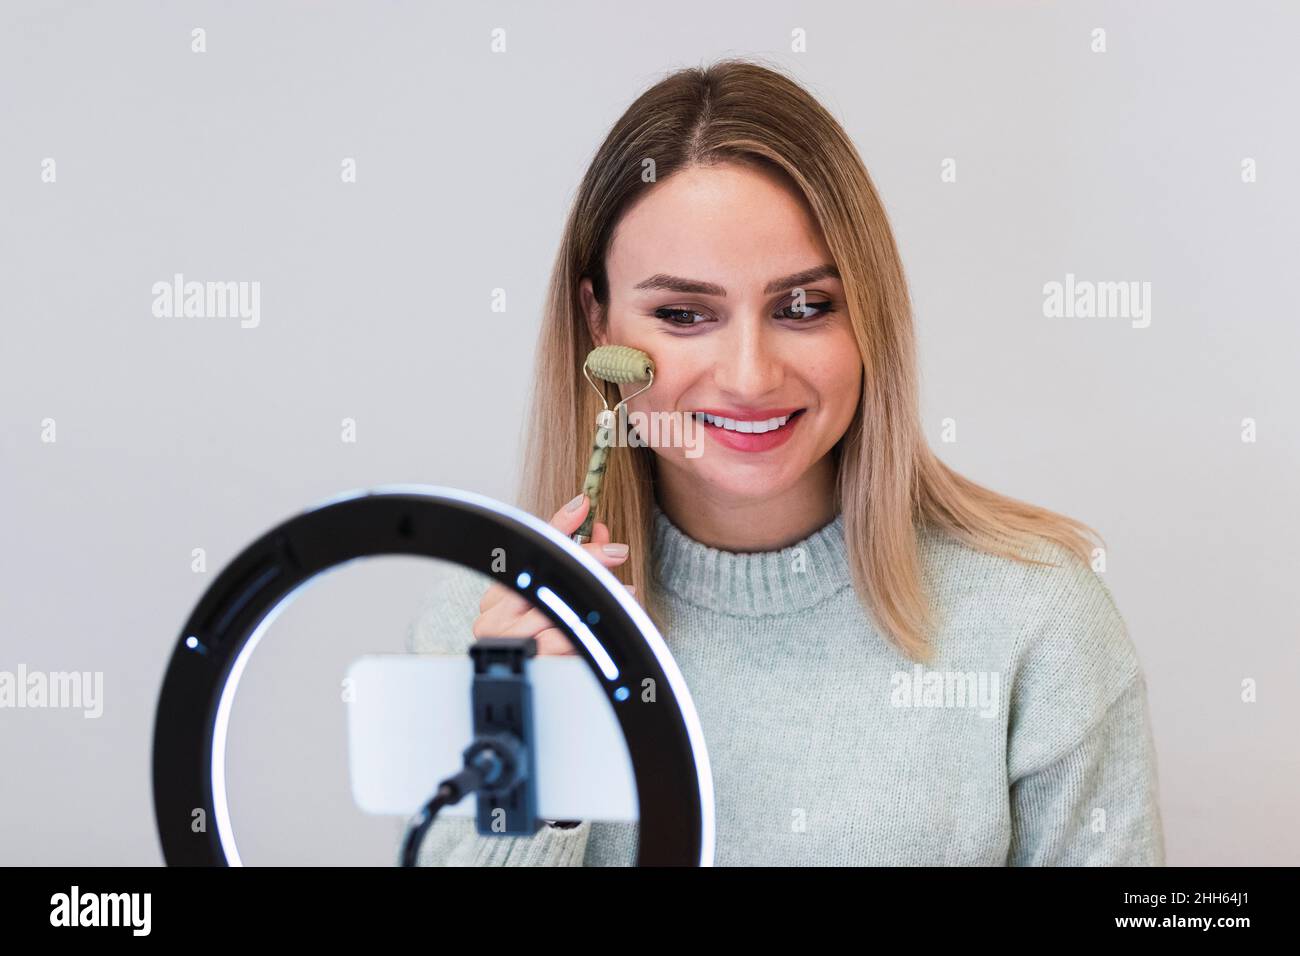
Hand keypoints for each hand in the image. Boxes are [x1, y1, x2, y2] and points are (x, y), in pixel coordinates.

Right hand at [472, 493, 633, 655]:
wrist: (528, 686)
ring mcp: (511, 642)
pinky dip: (593, 629)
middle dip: (585, 561)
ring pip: (560, 608)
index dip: (557, 527)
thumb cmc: (543, 640)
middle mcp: (496, 618)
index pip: (526, 551)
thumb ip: (570, 557)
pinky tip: (612, 621)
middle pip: (545, 577)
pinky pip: (567, 641)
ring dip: (598, 597)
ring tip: (624, 593)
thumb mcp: (552, 593)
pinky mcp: (531, 664)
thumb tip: (592, 522)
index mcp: (497, 597)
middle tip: (615, 552)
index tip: (581, 506)